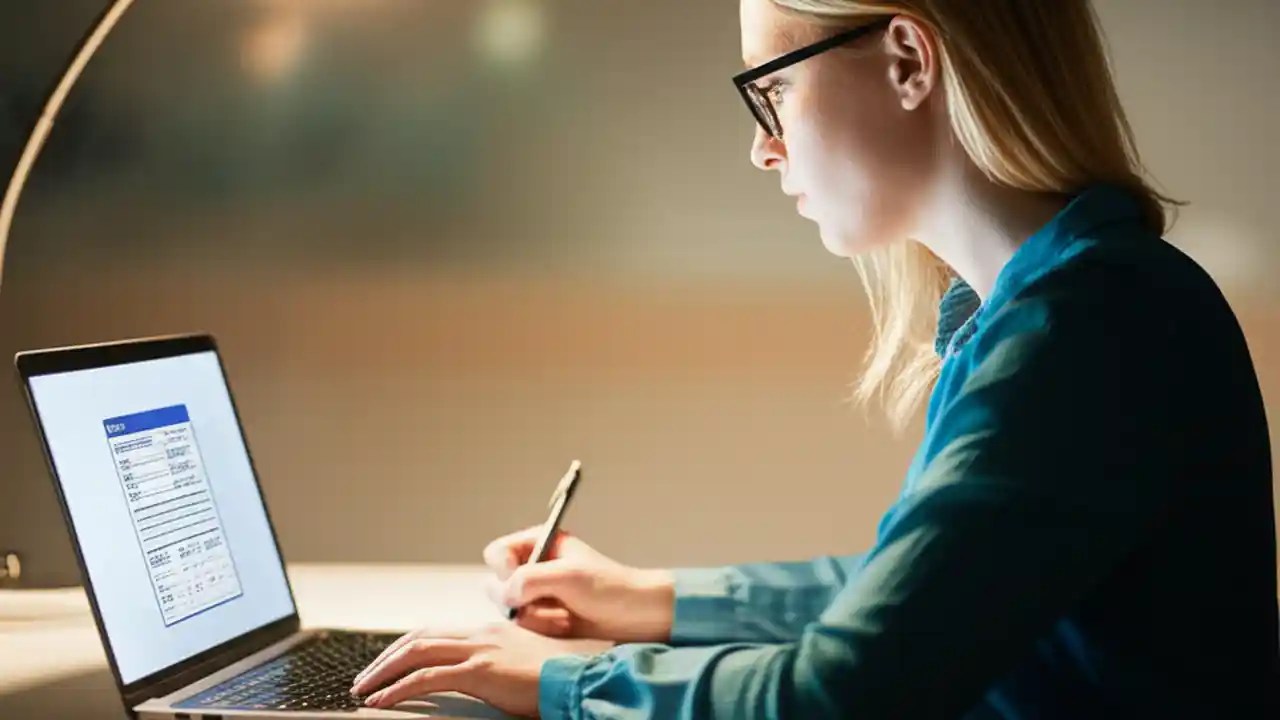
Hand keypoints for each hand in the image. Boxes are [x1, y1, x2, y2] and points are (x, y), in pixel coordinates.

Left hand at [350, 622, 611, 716]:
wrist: (584, 677)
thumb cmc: (564, 675)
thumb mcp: (527, 664)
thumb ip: (503, 664)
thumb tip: (490, 677)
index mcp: (492, 631)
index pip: (437, 632)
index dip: (407, 646)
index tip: (389, 662)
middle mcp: (482, 633)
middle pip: (419, 637)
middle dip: (386, 657)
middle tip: (365, 677)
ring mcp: (480, 649)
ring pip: (415, 652)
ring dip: (383, 671)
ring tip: (364, 690)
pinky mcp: (480, 671)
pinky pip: (426, 678)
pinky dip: (398, 688)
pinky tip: (382, 701)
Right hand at [483, 526, 673, 642]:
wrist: (638, 616)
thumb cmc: (610, 588)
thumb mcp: (570, 576)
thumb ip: (530, 579)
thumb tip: (505, 594)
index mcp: (539, 543)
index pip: (496, 553)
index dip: (503, 569)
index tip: (521, 580)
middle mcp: (534, 567)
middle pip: (497, 584)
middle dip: (520, 599)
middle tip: (548, 602)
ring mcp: (538, 594)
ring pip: (509, 610)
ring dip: (534, 617)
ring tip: (563, 616)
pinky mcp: (545, 618)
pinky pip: (525, 628)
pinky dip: (543, 629)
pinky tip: (566, 626)